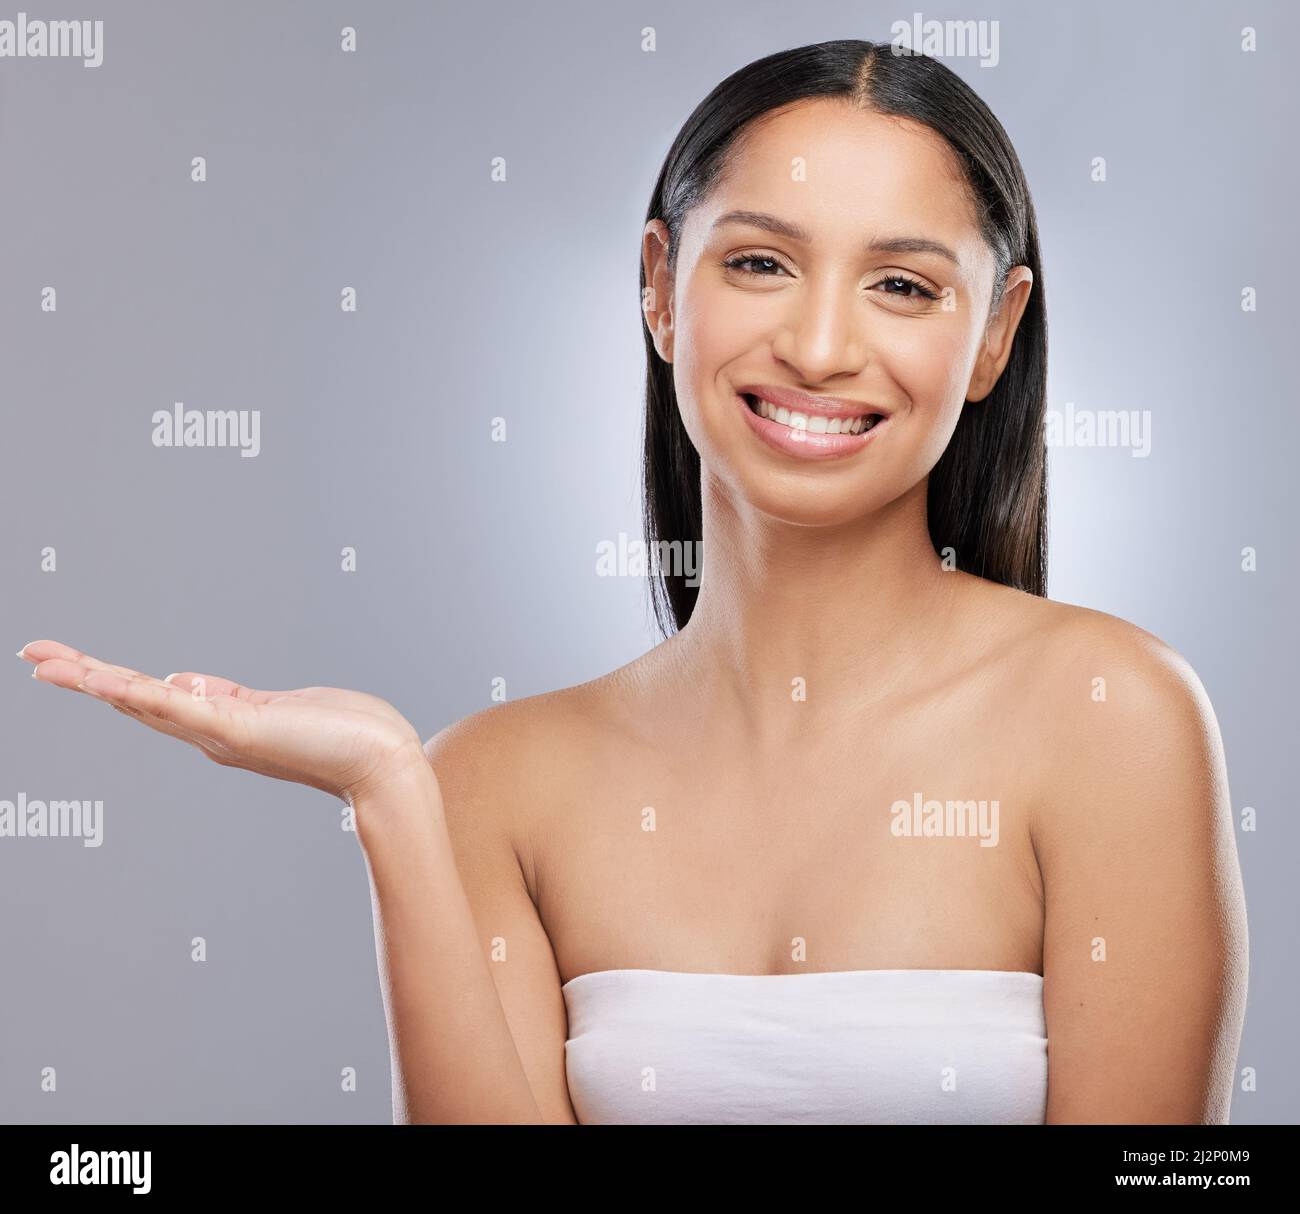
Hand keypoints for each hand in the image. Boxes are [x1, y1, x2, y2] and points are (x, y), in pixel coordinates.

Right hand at [17, 639, 431, 803]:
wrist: (382, 762)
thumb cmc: (343, 734)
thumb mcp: (273, 707)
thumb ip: (227, 698)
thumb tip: (183, 681)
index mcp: (219, 723)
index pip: (152, 697)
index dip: (108, 681)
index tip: (70, 663)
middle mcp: (212, 733)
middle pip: (135, 699)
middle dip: (83, 677)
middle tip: (34, 656)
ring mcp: (222, 733)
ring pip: (145, 702)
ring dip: (95, 681)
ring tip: (47, 664)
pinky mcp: (240, 729)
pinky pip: (181, 707)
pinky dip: (142, 693)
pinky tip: (107, 681)